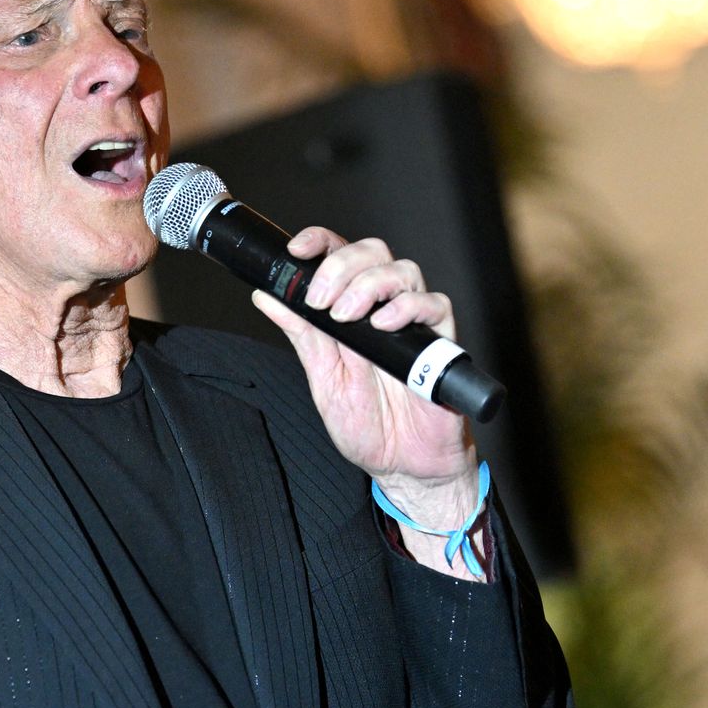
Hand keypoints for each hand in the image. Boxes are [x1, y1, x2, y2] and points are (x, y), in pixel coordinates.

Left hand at [252, 230, 483, 561]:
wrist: (402, 466)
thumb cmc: (367, 424)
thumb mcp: (322, 377)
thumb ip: (301, 334)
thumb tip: (266, 297)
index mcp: (352, 311)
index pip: (339, 255)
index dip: (319, 242)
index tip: (297, 251)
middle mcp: (383, 309)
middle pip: (372, 252)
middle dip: (342, 265)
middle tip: (322, 300)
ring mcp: (413, 324)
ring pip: (403, 269)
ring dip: (368, 285)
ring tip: (347, 318)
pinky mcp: (441, 342)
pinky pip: (434, 305)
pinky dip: (406, 307)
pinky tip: (383, 326)